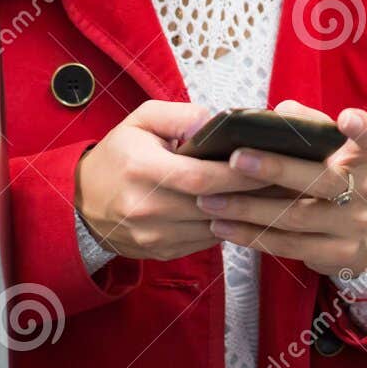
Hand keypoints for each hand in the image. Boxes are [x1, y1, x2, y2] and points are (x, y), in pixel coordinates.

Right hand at [74, 100, 279, 260]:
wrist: (81, 203)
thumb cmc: (118, 156)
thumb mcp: (141, 120)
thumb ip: (179, 115)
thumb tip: (213, 122)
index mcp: (142, 169)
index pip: (200, 177)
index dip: (238, 173)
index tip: (269, 162)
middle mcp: (145, 207)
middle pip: (212, 205)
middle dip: (252, 193)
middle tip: (285, 179)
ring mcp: (153, 236)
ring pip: (213, 227)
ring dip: (245, 213)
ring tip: (274, 194)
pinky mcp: (161, 252)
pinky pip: (205, 241)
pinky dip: (226, 226)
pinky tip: (244, 211)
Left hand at [194, 99, 366, 279]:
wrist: (363, 238)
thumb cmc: (332, 180)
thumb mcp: (331, 154)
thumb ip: (309, 128)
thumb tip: (281, 112)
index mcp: (360, 159)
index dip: (363, 128)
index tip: (346, 118)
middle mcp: (360, 191)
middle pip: (322, 180)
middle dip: (277, 169)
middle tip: (236, 159)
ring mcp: (350, 226)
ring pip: (296, 216)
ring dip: (249, 208)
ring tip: (211, 200)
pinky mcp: (335, 254)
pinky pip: (287, 245)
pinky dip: (251, 235)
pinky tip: (222, 225)